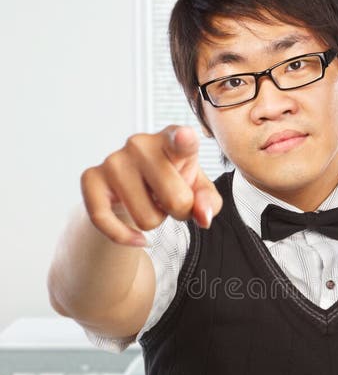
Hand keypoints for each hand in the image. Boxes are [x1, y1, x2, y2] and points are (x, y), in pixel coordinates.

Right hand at [80, 126, 222, 245]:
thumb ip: (209, 202)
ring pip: (147, 219)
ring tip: (150, 203)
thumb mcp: (198, 190)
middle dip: (179, 212)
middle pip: (175, 200)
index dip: (184, 141)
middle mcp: (141, 144)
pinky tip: (137, 238)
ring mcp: (114, 160)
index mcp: (172, 140)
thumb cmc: (173, 183)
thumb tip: (203, 217)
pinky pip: (105, 222)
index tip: (185, 137)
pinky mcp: (91, 178)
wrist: (134, 188)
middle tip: (170, 201)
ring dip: (154, 221)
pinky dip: (125, 238)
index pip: (181, 141)